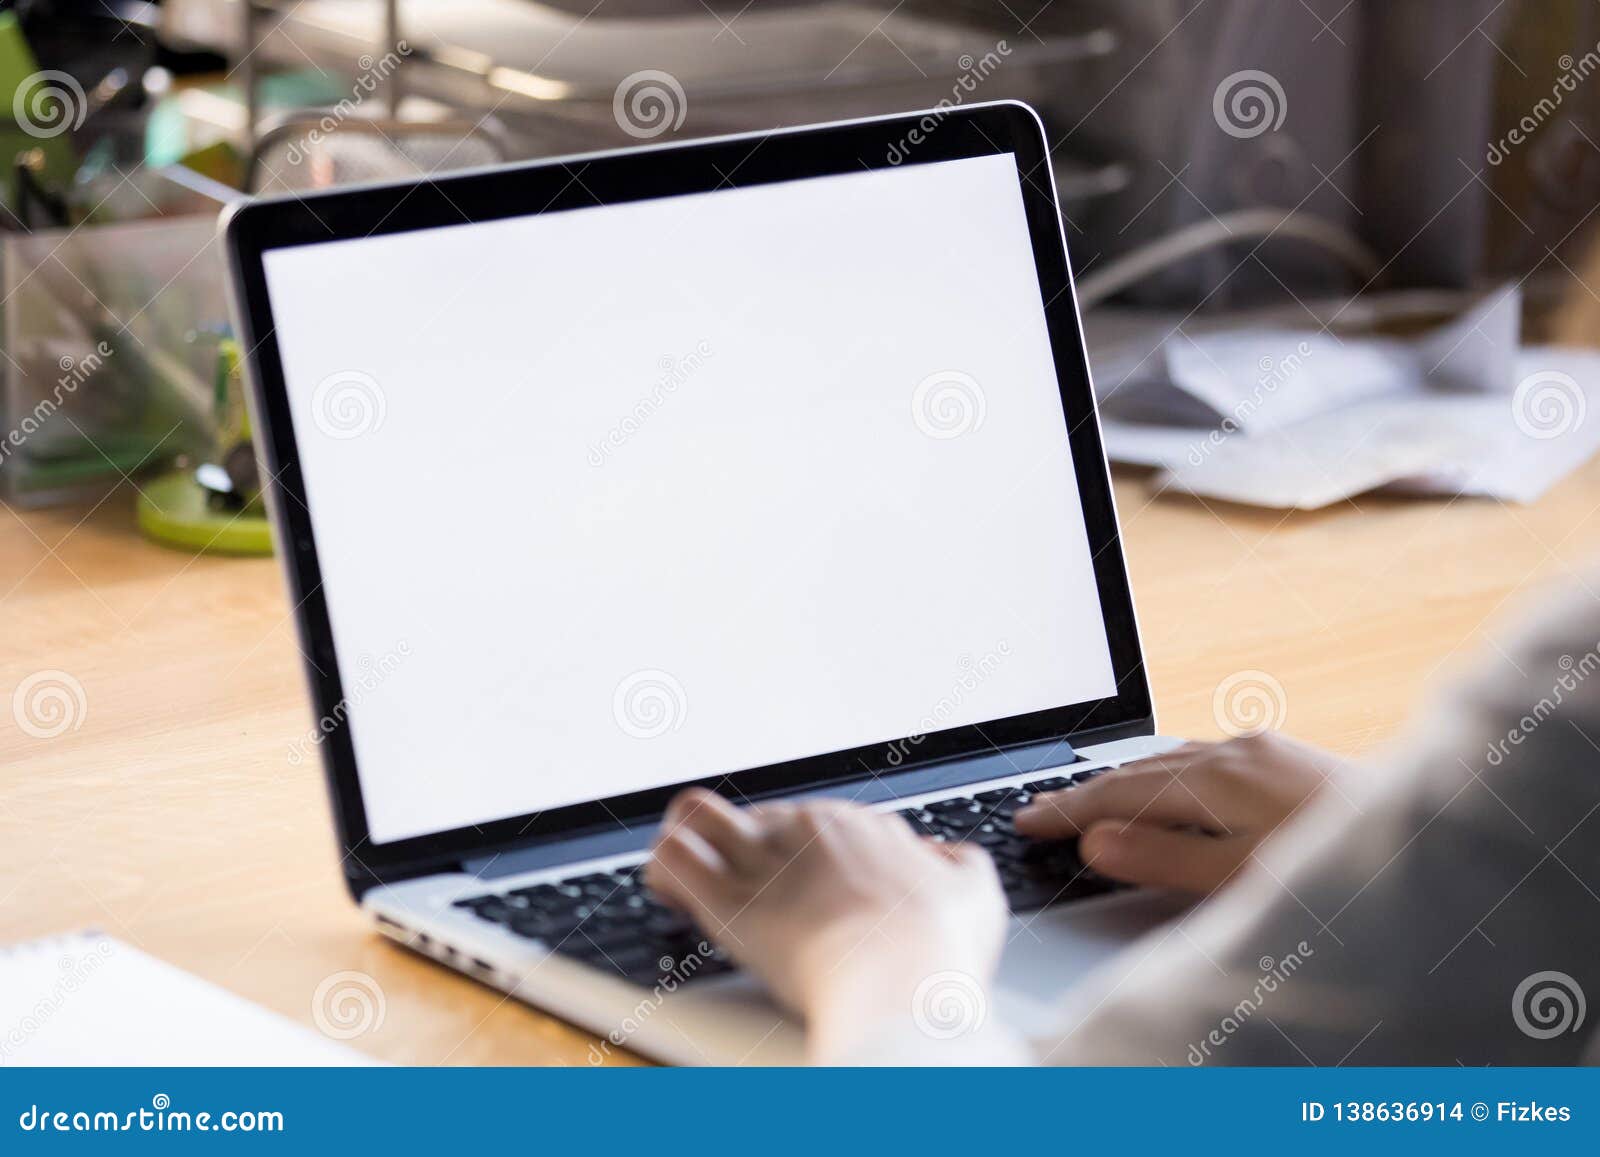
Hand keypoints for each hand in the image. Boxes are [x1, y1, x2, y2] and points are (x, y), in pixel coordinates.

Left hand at [645, 789, 1006, 1059]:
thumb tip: (943, 858)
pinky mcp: (727, 897)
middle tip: (746, 892)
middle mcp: (807, 829)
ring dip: (687, 837)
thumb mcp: (975, 892)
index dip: (804, 859)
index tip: (803, 890)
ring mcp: (764, 857)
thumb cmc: (939, 946)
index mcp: (862, 828)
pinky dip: (660, 870)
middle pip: (756, 818)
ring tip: (687, 872)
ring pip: (698, 813)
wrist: (903, 978)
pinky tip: (668, 893)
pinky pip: (672, 856)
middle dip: (746, 851)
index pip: (816, 825)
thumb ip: (957, 865)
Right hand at [1013, 733, 1340, 893]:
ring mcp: (1265, 750)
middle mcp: (1238, 751)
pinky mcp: (1285, 758)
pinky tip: (1165, 789)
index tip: (1026, 820)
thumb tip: (1096, 837)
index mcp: (1220, 775)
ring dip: (1124, 781)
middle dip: (1087, 791)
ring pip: (1171, 761)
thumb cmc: (1340, 869)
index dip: (1068, 808)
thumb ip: (1164, 857)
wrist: (1434, 842)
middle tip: (1040, 811)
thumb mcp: (1243, 877)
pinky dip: (1164, 777)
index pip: (1119, 791)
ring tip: (1087, 801)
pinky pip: (1202, 760)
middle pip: (1140, 768)